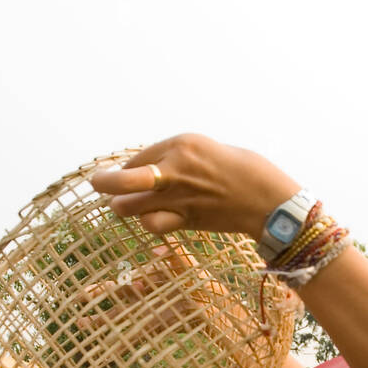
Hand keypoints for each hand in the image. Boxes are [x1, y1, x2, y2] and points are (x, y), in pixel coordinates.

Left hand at [90, 134, 300, 238]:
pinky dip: (147, 223)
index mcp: (182, 143)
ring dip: (123, 208)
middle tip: (97, 184)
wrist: (269, 199)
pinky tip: (151, 220)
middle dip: (104, 183)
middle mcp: (176, 167)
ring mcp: (179, 195)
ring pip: (130, 206)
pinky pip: (152, 224)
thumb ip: (177, 159)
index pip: (138, 158)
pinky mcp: (187, 219)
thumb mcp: (206, 151)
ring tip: (121, 207)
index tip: (123, 175)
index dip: (126, 168)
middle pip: (122, 180)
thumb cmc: (242, 172)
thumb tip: (148, 170)